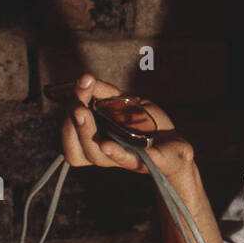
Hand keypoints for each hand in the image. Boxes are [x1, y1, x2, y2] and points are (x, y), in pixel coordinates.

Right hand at [59, 74, 194, 181]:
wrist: (174, 144)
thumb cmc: (147, 125)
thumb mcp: (125, 103)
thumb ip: (106, 93)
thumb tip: (86, 79)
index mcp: (95, 139)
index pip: (71, 131)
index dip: (68, 110)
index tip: (81, 83)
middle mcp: (104, 152)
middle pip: (76, 145)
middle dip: (73, 122)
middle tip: (76, 103)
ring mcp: (123, 158)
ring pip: (95, 154)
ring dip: (86, 132)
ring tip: (82, 112)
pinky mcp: (145, 162)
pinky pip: (127, 160)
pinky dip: (116, 154)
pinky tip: (106, 145)